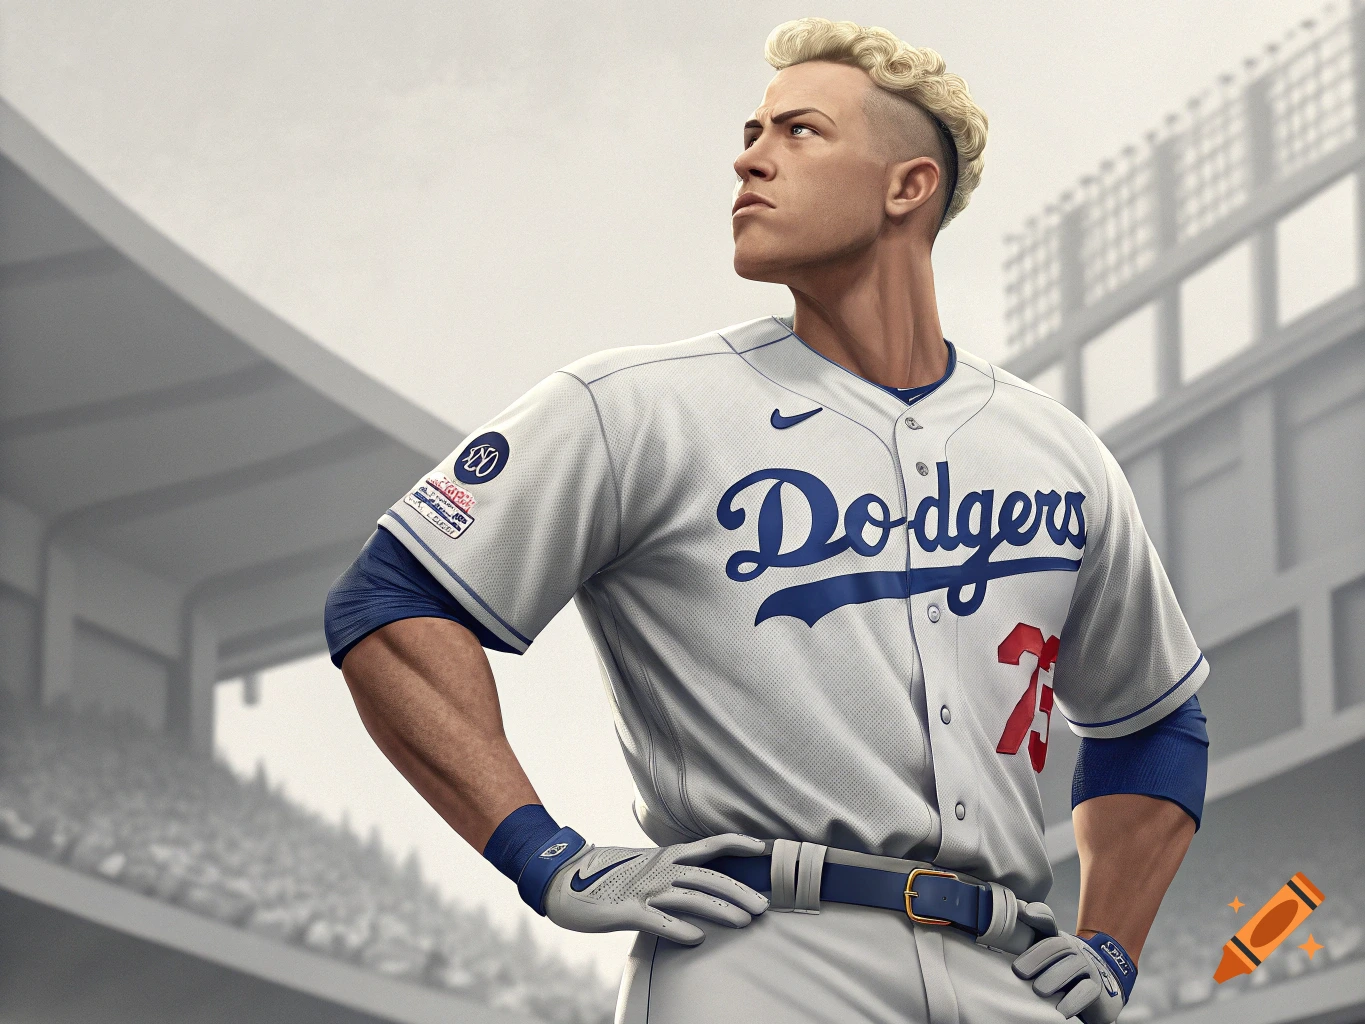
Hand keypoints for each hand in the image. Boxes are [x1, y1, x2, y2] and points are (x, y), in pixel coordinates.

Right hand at [543, 833, 769, 944]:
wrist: (562, 877)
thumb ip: (674, 871)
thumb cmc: (609, 875)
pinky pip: (656, 920)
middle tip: (762, 906)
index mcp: (666, 856)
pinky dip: (677, 928)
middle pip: (707, 876)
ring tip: (742, 922)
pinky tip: (696, 938)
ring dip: (718, 908)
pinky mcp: (625, 910)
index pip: (709, 846)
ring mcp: (643, 888)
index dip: (736, 844)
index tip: (762, 848)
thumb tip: (703, 880)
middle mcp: (660, 868)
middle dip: (737, 890)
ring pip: (688, 896)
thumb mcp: (647, 866)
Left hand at [1011, 904, 1134, 1023]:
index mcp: (1057, 939)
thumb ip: (1028, 940)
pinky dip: (1074, 1000)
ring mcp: (1088, 967)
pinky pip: (1088, 991)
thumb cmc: (1063, 972)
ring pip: (1073, 967)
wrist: (1101, 988)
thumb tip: (1016, 914)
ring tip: (1039, 990)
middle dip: (1038, 957)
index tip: (1025, 912)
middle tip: (1020, 972)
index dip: (1039, 915)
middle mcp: (1073, 949)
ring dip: (1055, 977)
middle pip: (1058, 946)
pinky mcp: (1098, 988)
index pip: (1048, 923)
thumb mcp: (1044, 956)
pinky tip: (1062, 1010)